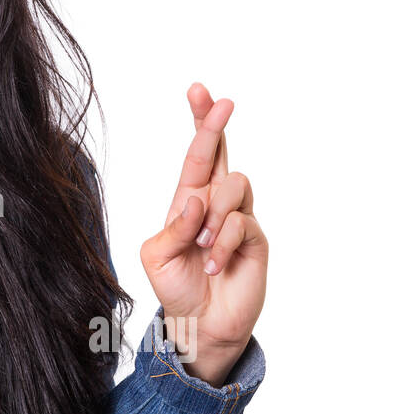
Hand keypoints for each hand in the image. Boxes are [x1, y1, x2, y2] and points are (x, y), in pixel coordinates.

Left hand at [138, 83, 267, 385]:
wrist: (199, 324)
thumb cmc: (176, 286)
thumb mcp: (157, 256)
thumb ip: (173, 227)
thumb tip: (195, 200)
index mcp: (188, 200)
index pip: (196, 155)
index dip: (200, 122)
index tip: (199, 90)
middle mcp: (215, 203)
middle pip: (222, 153)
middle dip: (217, 125)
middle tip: (224, 102)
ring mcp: (238, 219)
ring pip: (233, 186)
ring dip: (212, 215)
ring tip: (201, 246)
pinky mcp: (256, 240)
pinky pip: (242, 223)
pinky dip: (223, 243)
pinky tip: (214, 264)